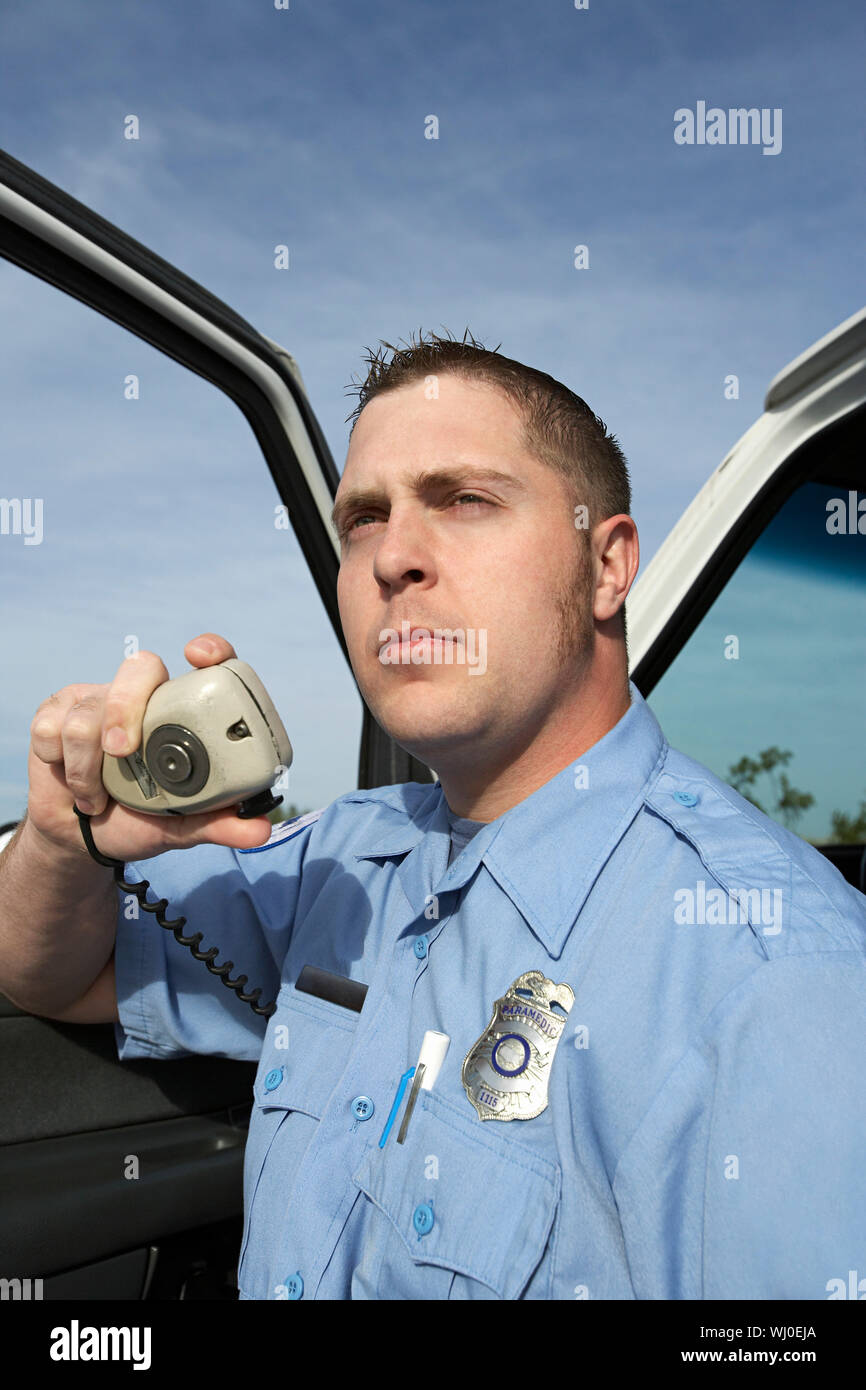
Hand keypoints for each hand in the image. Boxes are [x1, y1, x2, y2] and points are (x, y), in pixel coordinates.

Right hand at [25, 634, 272, 861]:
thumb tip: (260, 830)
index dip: (210, 649)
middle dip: (125, 707)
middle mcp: (145, 697)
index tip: (198, 656)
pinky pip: (53, 725)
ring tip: (99, 798)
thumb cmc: (139, 822)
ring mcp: (100, 699)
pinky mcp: (57, 711)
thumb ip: (219, 823)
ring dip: (88, 766)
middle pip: (140, 669)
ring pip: (88, 710)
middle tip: (122, 751)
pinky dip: (63, 765)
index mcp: (184, 713)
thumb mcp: (183, 827)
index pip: (207, 663)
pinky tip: (74, 783)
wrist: (82, 839)